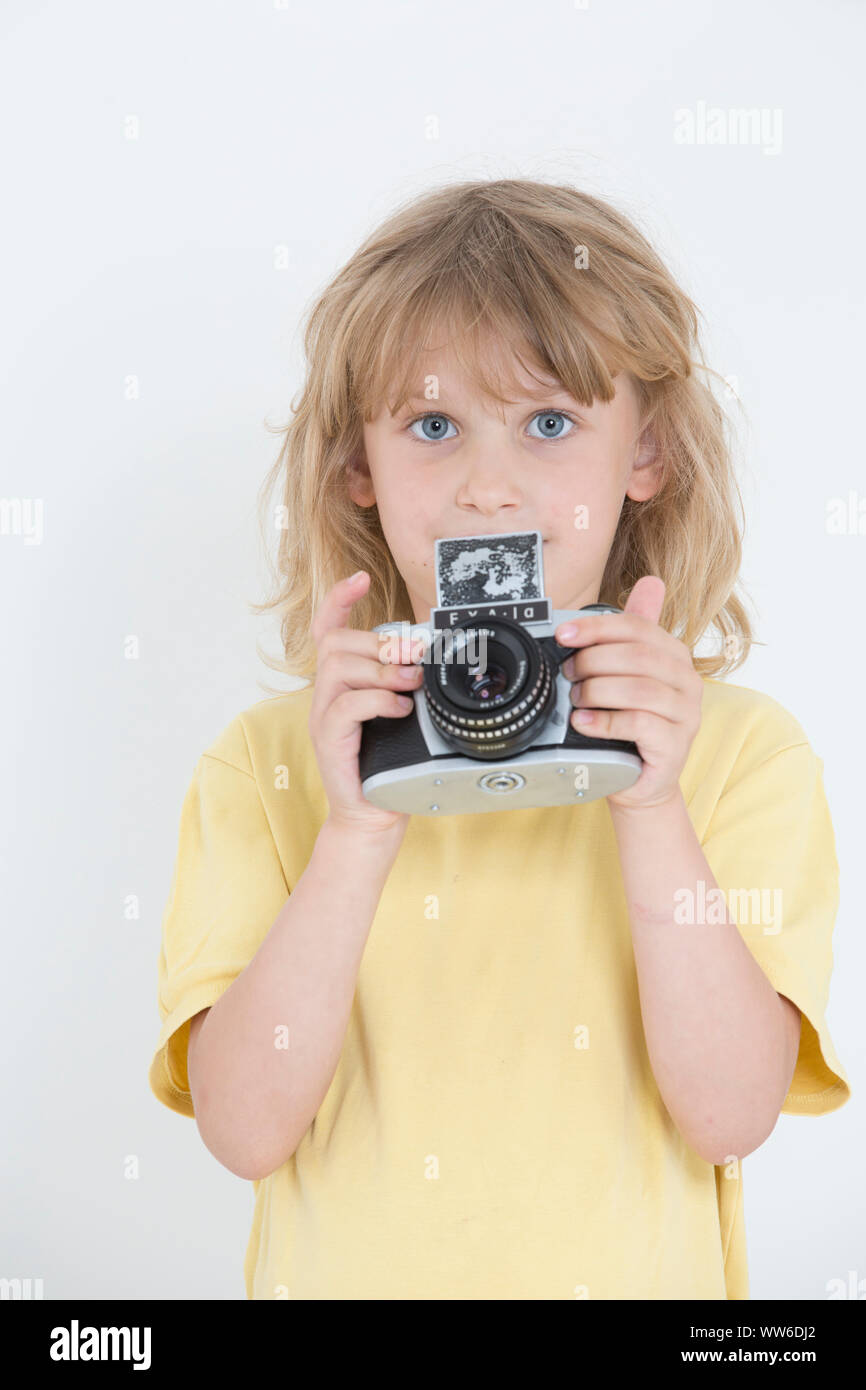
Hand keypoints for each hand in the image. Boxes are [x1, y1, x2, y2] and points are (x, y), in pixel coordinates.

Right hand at [309, 571, 424, 836]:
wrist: (374, 816)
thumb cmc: (392, 765)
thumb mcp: (403, 715)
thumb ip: (407, 684)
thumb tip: (430, 656)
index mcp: (343, 683)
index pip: (329, 629)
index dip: (340, 599)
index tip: (360, 578)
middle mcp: (326, 695)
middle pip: (337, 643)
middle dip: (381, 643)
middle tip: (416, 659)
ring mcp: (322, 716)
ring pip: (339, 667)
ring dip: (383, 669)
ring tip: (411, 685)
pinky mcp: (327, 740)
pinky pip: (346, 704)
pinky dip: (378, 700)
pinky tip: (400, 709)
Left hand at [554, 576, 702, 811]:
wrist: (641, 779)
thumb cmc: (631, 724)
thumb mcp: (629, 674)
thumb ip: (634, 633)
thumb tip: (651, 582)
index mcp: (674, 655)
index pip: (638, 627)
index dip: (597, 627)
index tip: (563, 634)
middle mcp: (687, 681)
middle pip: (637, 656)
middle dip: (593, 661)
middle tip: (567, 673)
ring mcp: (686, 715)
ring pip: (638, 689)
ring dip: (597, 690)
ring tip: (575, 698)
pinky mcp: (675, 746)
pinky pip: (639, 724)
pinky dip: (605, 721)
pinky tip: (584, 722)